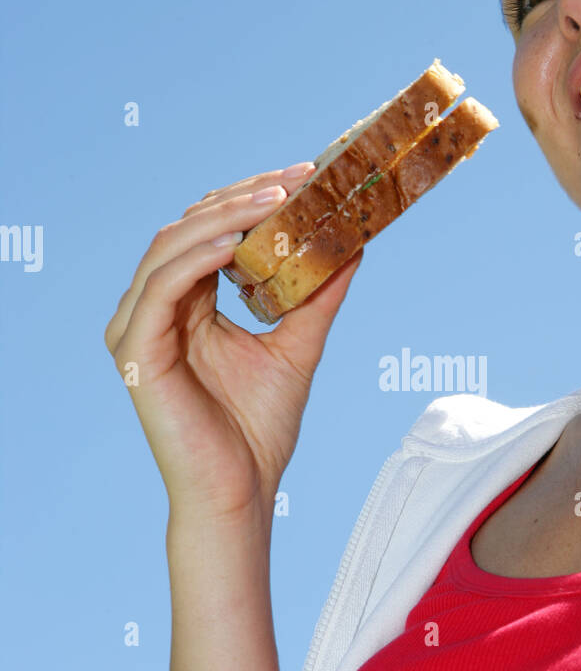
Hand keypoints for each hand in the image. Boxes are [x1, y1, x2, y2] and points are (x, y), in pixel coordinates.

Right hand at [104, 163, 363, 517]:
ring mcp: (138, 328)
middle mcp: (153, 309)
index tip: (304, 178)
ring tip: (276, 200)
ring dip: (225, 215)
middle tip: (298, 178)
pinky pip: (162, 285)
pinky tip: (241, 241)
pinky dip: (200, 256)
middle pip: (190, 226)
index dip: (252, 198)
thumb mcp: (298, 346)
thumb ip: (316, 296)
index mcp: (184, 304)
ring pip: (172, 245)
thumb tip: (353, 246)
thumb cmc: (258, 430)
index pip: (210, 231)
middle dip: (244, 196)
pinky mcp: (135, 350)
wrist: (240, 492)